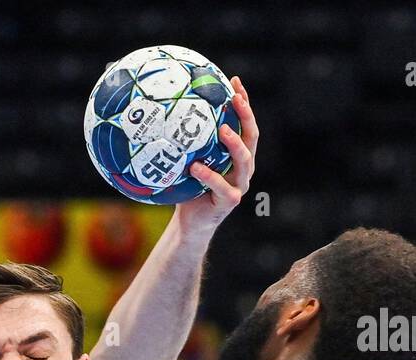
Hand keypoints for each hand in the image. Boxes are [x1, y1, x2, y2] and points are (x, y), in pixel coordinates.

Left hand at [175, 76, 258, 237]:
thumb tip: (163, 111)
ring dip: (235, 143)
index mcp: (236, 155)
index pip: (245, 123)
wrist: (189, 223)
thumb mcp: (186, 161)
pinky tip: (196, 166)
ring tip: (223, 129)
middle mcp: (243, 168)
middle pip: (251, 137)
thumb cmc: (187, 189)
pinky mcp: (229, 202)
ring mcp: (239, 185)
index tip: (234, 80)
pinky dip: (209, 176)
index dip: (243, 102)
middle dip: (246, 115)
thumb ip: (184, 142)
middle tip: (235, 97)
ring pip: (244, 161)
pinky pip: (222, 187)